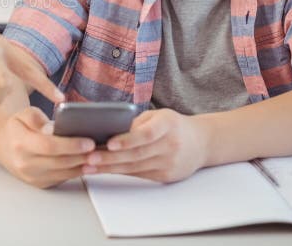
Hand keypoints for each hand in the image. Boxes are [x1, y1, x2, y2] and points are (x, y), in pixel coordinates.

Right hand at [0, 106, 94, 187]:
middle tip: (100, 150)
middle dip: (82, 156)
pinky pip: (62, 179)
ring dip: (83, 166)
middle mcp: (24, 162)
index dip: (71, 145)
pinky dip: (76, 172)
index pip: (49, 146)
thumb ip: (39, 119)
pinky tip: (88, 165)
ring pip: (63, 173)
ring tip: (99, 158)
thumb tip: (54, 129)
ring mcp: (31, 176)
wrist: (3, 145)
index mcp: (20, 142)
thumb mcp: (25, 115)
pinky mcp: (38, 183)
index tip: (89, 142)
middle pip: (59, 162)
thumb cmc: (17, 127)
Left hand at [82, 108, 208, 182]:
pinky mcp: (166, 176)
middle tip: (89, 157)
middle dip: (110, 157)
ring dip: (110, 168)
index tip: (109, 143)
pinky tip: (103, 170)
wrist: (202, 143)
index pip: (146, 134)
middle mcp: (171, 145)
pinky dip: (119, 172)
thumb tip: (109, 129)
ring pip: (135, 167)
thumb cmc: (173, 125)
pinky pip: (139, 174)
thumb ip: (137, 122)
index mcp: (168, 124)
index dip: (127, 140)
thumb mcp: (158, 115)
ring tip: (89, 166)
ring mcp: (170, 163)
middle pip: (137, 154)